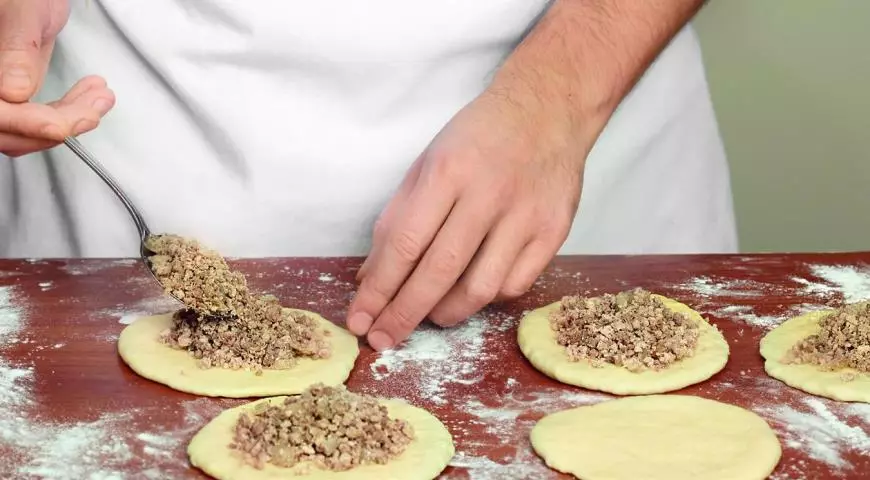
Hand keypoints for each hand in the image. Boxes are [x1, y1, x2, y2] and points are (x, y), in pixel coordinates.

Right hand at [0, 0, 113, 156]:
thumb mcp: (21, 12)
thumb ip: (17, 49)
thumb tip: (15, 91)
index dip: (26, 124)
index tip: (60, 126)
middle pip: (9, 131)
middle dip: (57, 126)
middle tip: (92, 111)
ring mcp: (1, 93)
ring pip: (27, 130)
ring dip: (70, 121)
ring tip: (99, 99)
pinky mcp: (17, 94)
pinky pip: (38, 117)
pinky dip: (69, 113)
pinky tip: (90, 97)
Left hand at [346, 86, 587, 349]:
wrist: (548, 110)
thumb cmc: (478, 137)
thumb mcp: (427, 163)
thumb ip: (397, 218)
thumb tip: (370, 277)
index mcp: (448, 172)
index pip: (404, 245)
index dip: (378, 290)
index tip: (360, 319)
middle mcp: (489, 195)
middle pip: (439, 273)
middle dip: (403, 314)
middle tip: (382, 340)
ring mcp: (526, 216)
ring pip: (481, 289)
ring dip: (446, 313)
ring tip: (428, 314)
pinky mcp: (554, 232)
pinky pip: (515, 285)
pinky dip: (487, 298)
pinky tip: (471, 291)